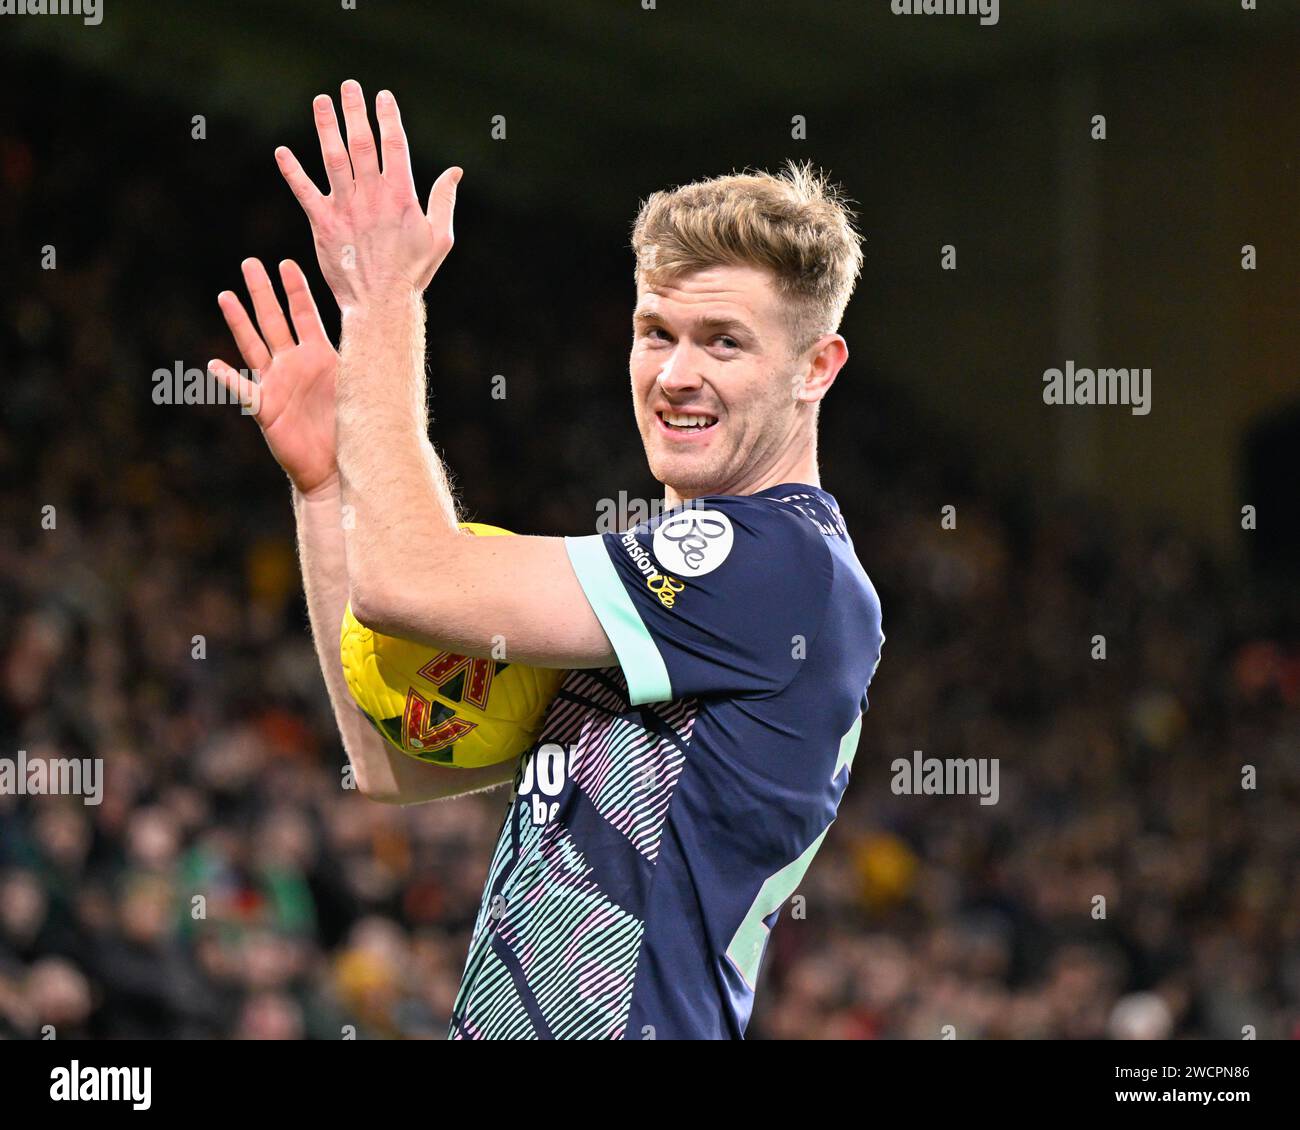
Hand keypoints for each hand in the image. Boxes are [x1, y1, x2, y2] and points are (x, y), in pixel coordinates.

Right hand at [209, 258, 339, 496]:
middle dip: (263, 292)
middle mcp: (294, 365)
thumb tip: (387, 324)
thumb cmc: (352, 428)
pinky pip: (244, 392)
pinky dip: (229, 380)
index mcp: (318, 356)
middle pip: (274, 321)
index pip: (304, 315)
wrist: (339, 467)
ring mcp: (277, 385)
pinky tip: (213, 365)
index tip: (286, 262)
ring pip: (254, 346)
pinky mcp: (266, 410)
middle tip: (249, 262)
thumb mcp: (359, 386)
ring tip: (226, 296)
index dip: (295, 290)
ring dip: (240, 322)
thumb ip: (361, 359)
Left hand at [274, 80, 459, 311]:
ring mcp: (345, 208)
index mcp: (402, 196)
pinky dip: (292, 171)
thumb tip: (455, 172)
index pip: (394, 145)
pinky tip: (281, 152)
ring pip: (333, 158)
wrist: (381, 303)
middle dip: (355, 111)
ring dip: (326, 127)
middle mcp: (372, 196)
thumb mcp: (441, 237)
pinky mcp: (322, 224)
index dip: (388, 117)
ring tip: (321, 102)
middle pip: (361, 143)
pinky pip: (304, 192)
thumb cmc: (414, 273)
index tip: (383, 97)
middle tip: (349, 86)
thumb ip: (444, 201)